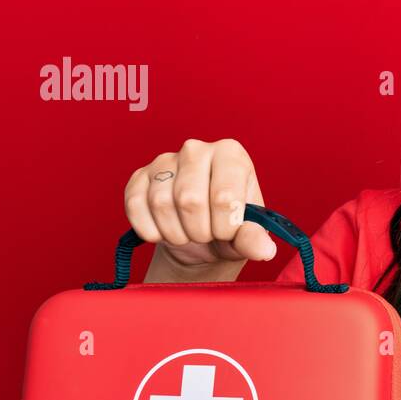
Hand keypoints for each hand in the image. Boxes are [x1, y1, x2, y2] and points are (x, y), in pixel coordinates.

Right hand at [124, 138, 275, 269]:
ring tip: (189, 233)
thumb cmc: (229, 228)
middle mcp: (196, 149)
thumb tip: (264, 250)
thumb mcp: (247, 235)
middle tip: (207, 235)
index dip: (224, 226)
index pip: (223, 196)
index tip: (228, 232)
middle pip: (189, 199)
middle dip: (199, 231)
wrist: (201, 238)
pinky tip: (165, 232)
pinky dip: (151, 230)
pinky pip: (136, 206)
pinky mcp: (139, 177)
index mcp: (231, 154)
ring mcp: (164, 161)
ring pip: (161, 203)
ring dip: (176, 233)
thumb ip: (254, 239)